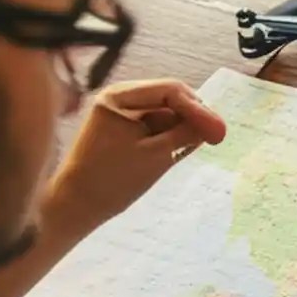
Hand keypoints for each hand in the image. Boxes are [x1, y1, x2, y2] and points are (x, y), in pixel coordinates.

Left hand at [42, 79, 226, 237]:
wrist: (77, 204)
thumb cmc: (113, 179)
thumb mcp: (157, 155)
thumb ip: (187, 134)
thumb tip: (216, 124)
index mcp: (120, 96)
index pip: (171, 91)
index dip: (199, 109)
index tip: (219, 131)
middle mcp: (121, 98)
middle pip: (169, 98)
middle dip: (194, 116)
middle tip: (217, 137)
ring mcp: (122, 114)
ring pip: (165, 113)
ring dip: (184, 126)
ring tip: (200, 144)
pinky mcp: (124, 131)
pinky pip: (155, 127)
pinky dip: (171, 135)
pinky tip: (184, 147)